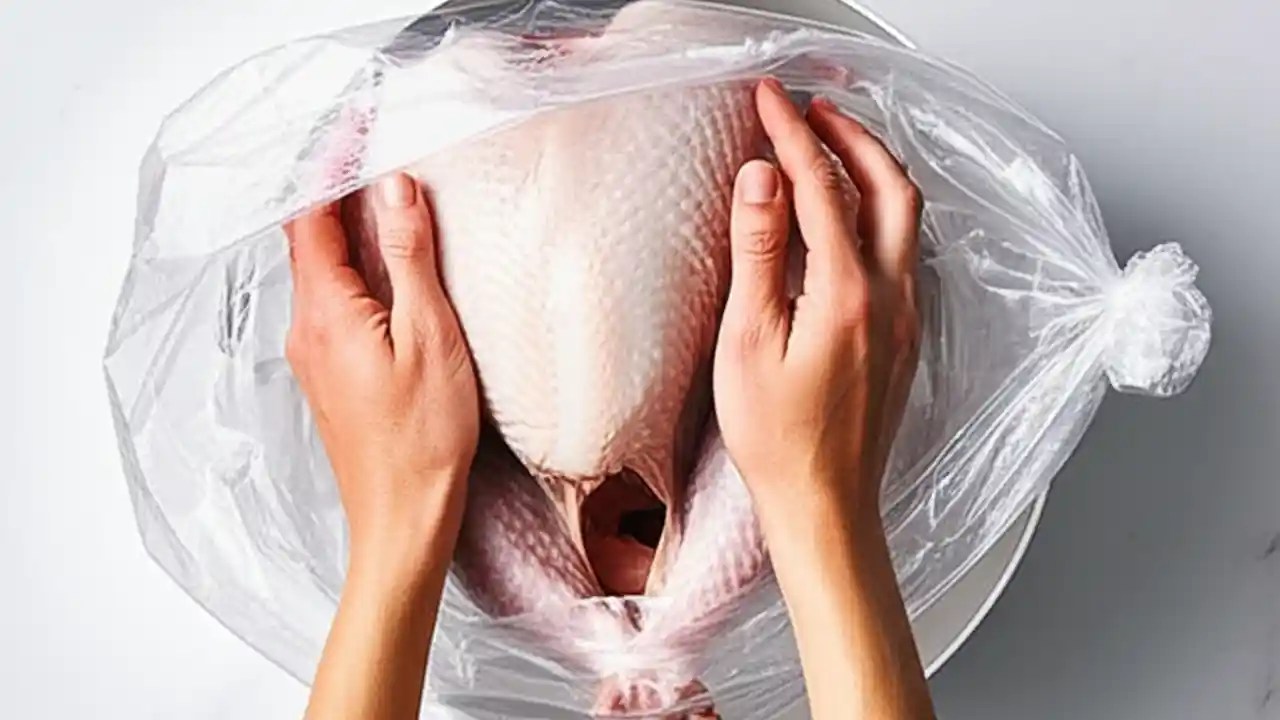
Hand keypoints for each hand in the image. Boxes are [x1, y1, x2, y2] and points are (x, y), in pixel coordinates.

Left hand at [285, 172, 478, 561]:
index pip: (311, 215)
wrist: (402, 517)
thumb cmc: (423, 439)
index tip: (353, 128)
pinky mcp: (331, 373)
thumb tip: (394, 191)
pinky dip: (356, 269)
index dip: (329, 164)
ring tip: (390, 200)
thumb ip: (409, 259)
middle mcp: (307, 329)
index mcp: (326, 312)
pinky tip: (391, 270)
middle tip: (377, 152)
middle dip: (339, 190)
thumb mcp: (431, 337)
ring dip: (348, 230)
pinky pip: (334, 302)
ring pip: (322, 270)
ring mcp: (314, 354)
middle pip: (310, 238)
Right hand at [714, 80, 932, 719]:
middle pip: (889, 186)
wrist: (825, 503)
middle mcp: (889, 296)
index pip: (823, 186)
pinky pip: (901, 249)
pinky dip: (877, 210)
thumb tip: (764, 177)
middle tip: (809, 108)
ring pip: (904, 216)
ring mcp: (904, 316)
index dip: (794, 134)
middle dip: (851, 135)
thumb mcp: (748, 343)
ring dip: (871, 169)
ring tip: (829, 145)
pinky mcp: (903, 335)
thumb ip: (760, 253)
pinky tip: (846, 216)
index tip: (768, 99)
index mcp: (846, 293)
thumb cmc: (778, 438)